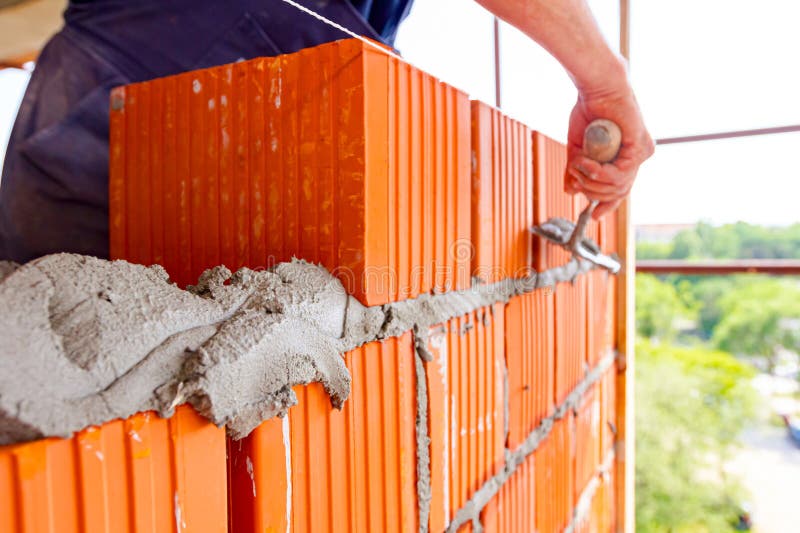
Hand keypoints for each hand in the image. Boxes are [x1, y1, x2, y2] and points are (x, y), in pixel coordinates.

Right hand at [564, 79, 654, 218]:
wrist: (596, 88)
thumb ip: (576, 170)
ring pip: (618, 187)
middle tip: (575, 178)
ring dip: (591, 181)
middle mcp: (638, 156)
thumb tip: (570, 191)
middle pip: (618, 193)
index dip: (608, 205)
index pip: (622, 190)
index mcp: (626, 157)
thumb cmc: (588, 112)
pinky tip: (585, 163)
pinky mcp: (640, 148)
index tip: (594, 215)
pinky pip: (619, 175)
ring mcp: (641, 153)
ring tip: (577, 165)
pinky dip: (597, 172)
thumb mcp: (577, 148)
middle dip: (592, 191)